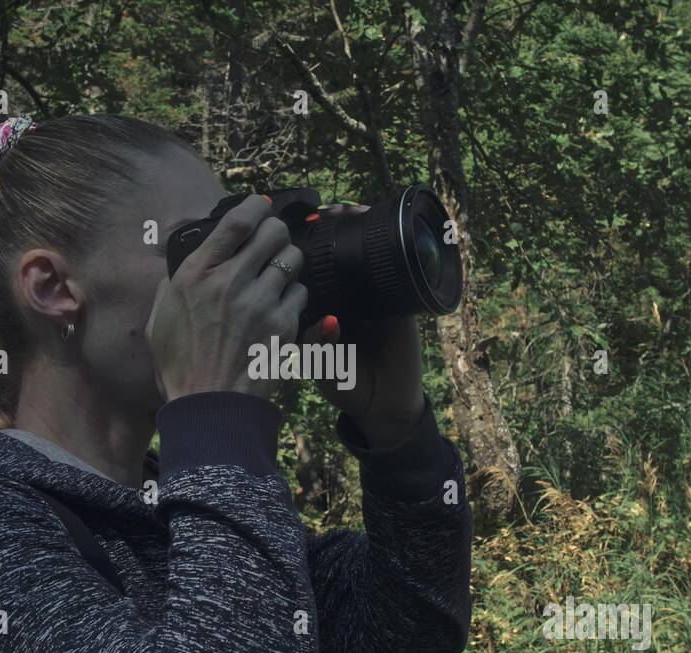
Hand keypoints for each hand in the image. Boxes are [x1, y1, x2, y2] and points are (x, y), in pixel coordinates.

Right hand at [146, 194, 307, 401]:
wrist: (209, 408)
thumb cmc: (180, 366)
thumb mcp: (159, 320)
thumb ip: (173, 284)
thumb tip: (183, 259)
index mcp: (195, 275)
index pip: (235, 221)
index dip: (254, 208)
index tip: (259, 208)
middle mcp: (228, 282)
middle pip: (273, 232)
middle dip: (276, 234)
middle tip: (273, 245)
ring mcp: (259, 302)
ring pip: (293, 259)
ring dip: (289, 264)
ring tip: (279, 278)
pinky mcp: (283, 325)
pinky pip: (302, 294)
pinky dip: (296, 298)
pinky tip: (283, 309)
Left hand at [302, 203, 425, 448]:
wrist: (384, 404)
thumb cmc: (345, 385)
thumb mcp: (322, 367)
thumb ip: (318, 346)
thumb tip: (329, 322)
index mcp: (320, 305)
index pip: (306, 267)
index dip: (298, 244)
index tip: (291, 223)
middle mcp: (344, 295)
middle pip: (333, 250)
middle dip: (327, 226)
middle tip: (321, 209)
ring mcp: (371, 296)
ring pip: (362, 251)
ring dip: (355, 226)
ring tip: (347, 209)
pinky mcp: (399, 301)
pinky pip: (395, 267)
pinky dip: (389, 246)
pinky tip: (381, 229)